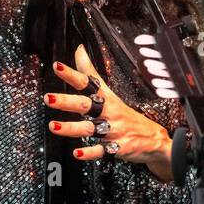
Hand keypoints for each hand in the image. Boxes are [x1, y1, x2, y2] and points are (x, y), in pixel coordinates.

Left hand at [44, 44, 174, 181]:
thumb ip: (91, 72)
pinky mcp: (117, 148)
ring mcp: (113, 130)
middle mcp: (109, 112)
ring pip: (90, 128)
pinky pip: (102, 151)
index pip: (87, 82)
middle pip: (86, 104)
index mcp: (106, 98)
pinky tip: (77, 154)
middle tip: (49, 98)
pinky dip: (90, 152)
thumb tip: (78, 49)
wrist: (154, 139)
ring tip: (53, 126)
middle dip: (67, 101)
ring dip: (71, 128)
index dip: (72, 74)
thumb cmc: (126, 115)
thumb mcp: (109, 92)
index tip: (57, 66)